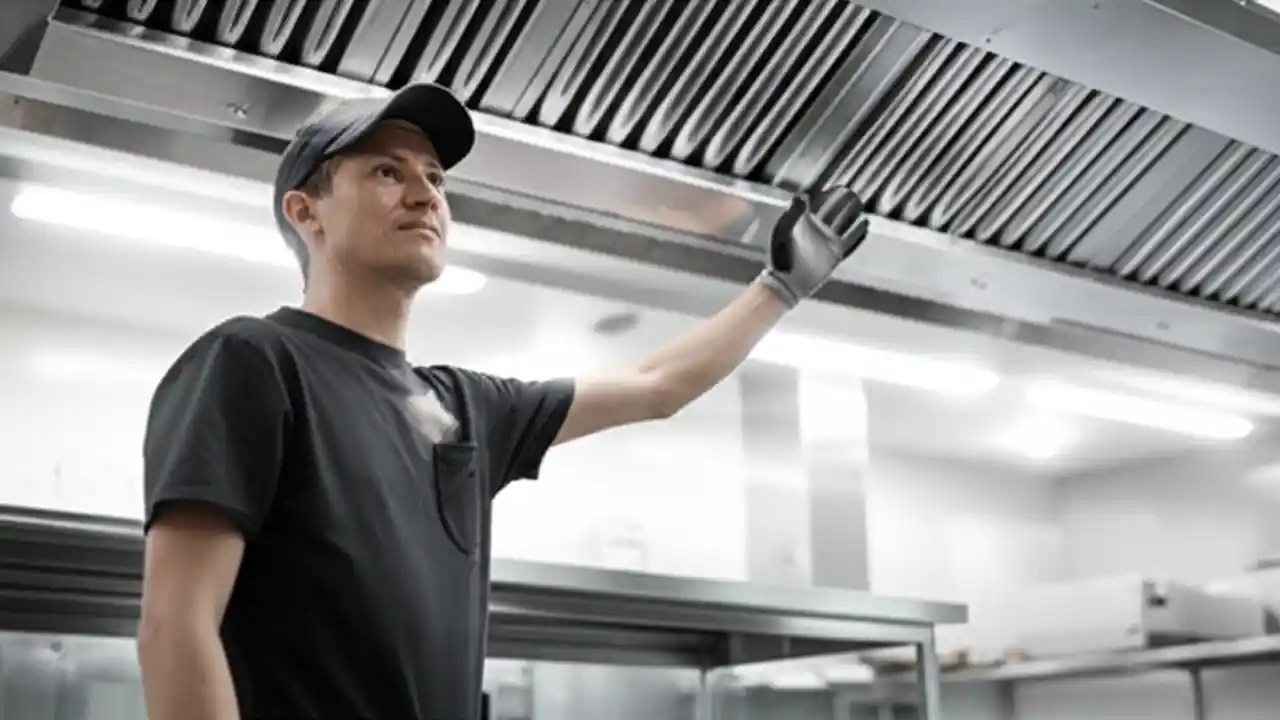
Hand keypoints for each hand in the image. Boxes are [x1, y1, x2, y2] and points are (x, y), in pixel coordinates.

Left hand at [758, 186, 867, 307]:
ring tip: (860, 205)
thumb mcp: (786, 230)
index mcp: (805, 222)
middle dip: (842, 201)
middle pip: (834, 211)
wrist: (787, 281)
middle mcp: (818, 230)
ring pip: (844, 224)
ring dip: (851, 215)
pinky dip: (859, 234)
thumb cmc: (782, 256)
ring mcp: (827, 243)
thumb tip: (802, 195)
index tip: (835, 182)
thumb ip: (795, 213)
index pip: (820, 202)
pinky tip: (865, 225)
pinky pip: (850, 242)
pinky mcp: (834, 256)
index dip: (827, 192)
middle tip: (851, 191)